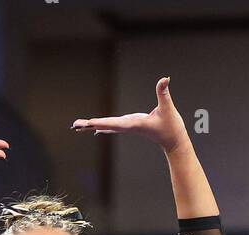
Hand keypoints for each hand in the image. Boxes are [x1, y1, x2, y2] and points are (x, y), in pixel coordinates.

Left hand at [71, 76, 187, 152]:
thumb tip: (165, 79)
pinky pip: (112, 126)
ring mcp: (128, 126)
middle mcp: (128, 126)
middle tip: (74, 125)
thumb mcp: (168, 108)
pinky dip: (102, 125)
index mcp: (134, 124)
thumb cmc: (171, 127)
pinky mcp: (131, 125)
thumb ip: (164, 93)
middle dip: (90, 125)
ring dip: (92, 125)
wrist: (174, 142)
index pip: (114, 123)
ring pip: (107, 126)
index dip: (101, 122)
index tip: (88, 123)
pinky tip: (95, 128)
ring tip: (77, 126)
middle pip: (105, 125)